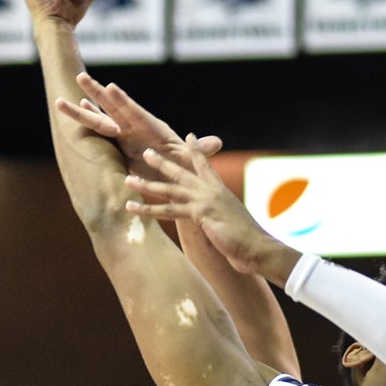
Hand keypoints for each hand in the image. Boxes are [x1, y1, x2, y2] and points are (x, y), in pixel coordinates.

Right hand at [55, 72, 222, 178]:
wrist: (172, 183)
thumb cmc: (182, 169)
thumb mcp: (190, 161)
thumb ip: (198, 151)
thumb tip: (216, 143)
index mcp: (151, 128)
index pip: (135, 113)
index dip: (124, 102)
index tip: (111, 87)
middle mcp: (135, 127)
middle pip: (113, 108)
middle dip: (97, 93)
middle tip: (80, 76)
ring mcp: (123, 135)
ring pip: (99, 119)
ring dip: (82, 110)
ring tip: (61, 100)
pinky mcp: (115, 145)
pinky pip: (97, 131)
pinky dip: (86, 120)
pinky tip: (74, 107)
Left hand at [125, 139, 290, 278]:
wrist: (258, 248)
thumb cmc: (247, 239)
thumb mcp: (232, 221)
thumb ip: (219, 215)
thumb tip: (214, 220)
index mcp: (220, 190)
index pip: (205, 165)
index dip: (196, 151)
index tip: (188, 137)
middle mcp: (211, 191)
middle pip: (181, 172)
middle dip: (162, 162)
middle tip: (146, 151)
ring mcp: (205, 201)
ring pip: (170, 190)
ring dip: (147, 184)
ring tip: (128, 179)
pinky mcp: (200, 214)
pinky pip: (168, 211)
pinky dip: (149, 209)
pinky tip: (133, 208)